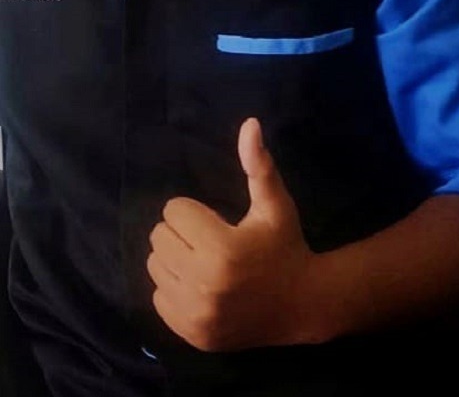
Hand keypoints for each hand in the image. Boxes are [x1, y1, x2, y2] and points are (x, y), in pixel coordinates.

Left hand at [147, 117, 323, 350]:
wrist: (304, 306)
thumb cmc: (286, 247)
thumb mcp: (275, 205)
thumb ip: (258, 165)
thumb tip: (249, 124)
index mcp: (223, 249)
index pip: (173, 211)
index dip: (194, 212)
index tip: (217, 222)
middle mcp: (205, 284)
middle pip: (158, 237)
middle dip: (181, 233)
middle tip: (209, 241)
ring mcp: (197, 314)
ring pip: (155, 266)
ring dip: (174, 259)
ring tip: (204, 262)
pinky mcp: (192, 334)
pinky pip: (158, 298)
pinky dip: (174, 289)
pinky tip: (201, 287)